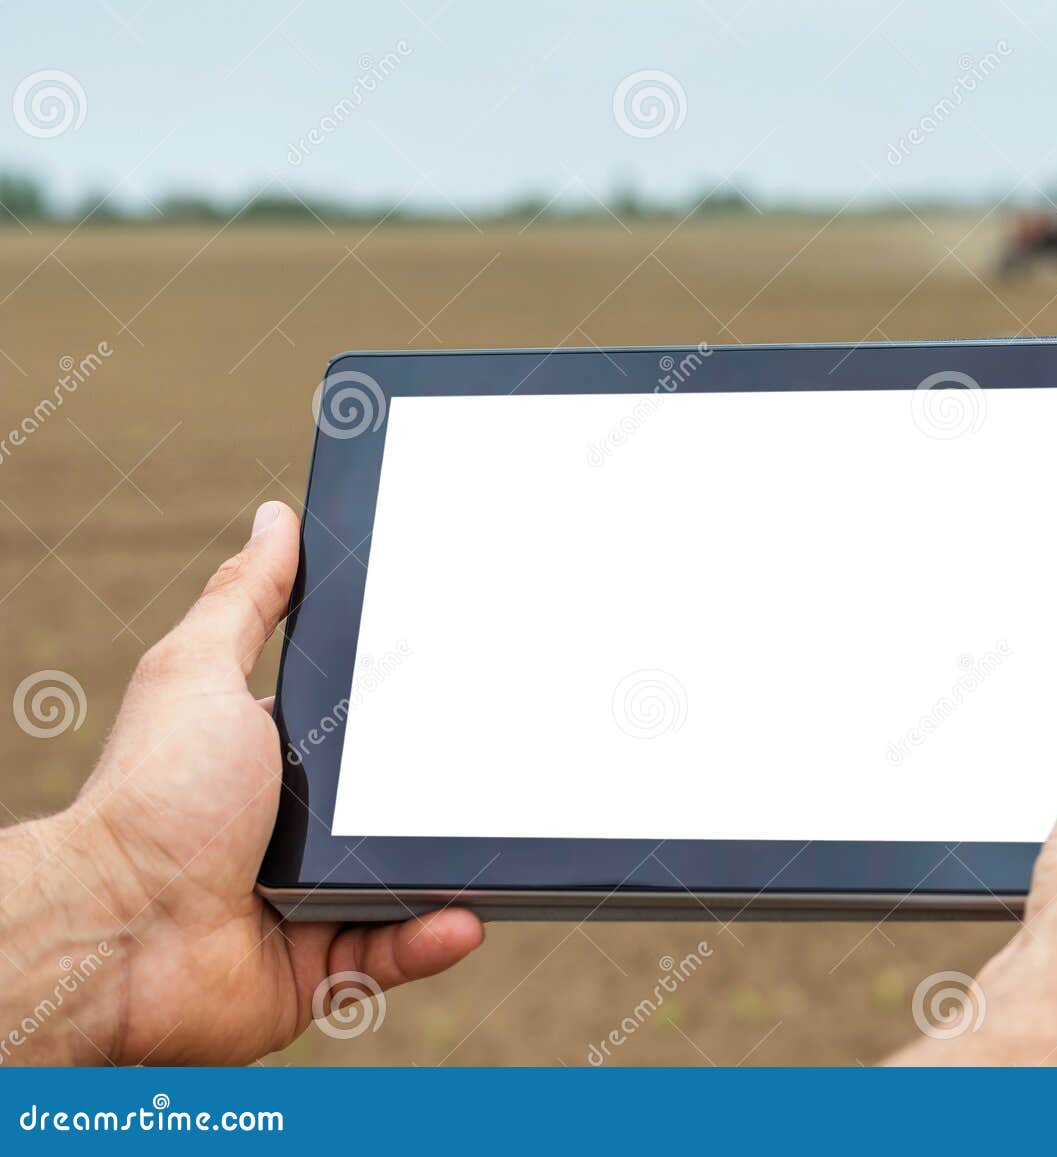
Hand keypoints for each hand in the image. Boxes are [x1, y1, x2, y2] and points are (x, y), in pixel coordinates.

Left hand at [0, 502, 482, 1064]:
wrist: (119, 931)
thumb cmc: (153, 795)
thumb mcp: (201, 670)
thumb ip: (247, 600)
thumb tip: (277, 518)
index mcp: (275, 760)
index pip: (361, 731)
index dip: (408, 712)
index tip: (467, 687)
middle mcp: (295, 830)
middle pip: (394, 807)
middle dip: (445, 795)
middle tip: (503, 771)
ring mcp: (310, 898)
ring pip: (407, 879)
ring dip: (450, 870)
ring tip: (496, 852)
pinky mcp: (321, 964)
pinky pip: (395, 950)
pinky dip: (431, 936)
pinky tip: (461, 916)